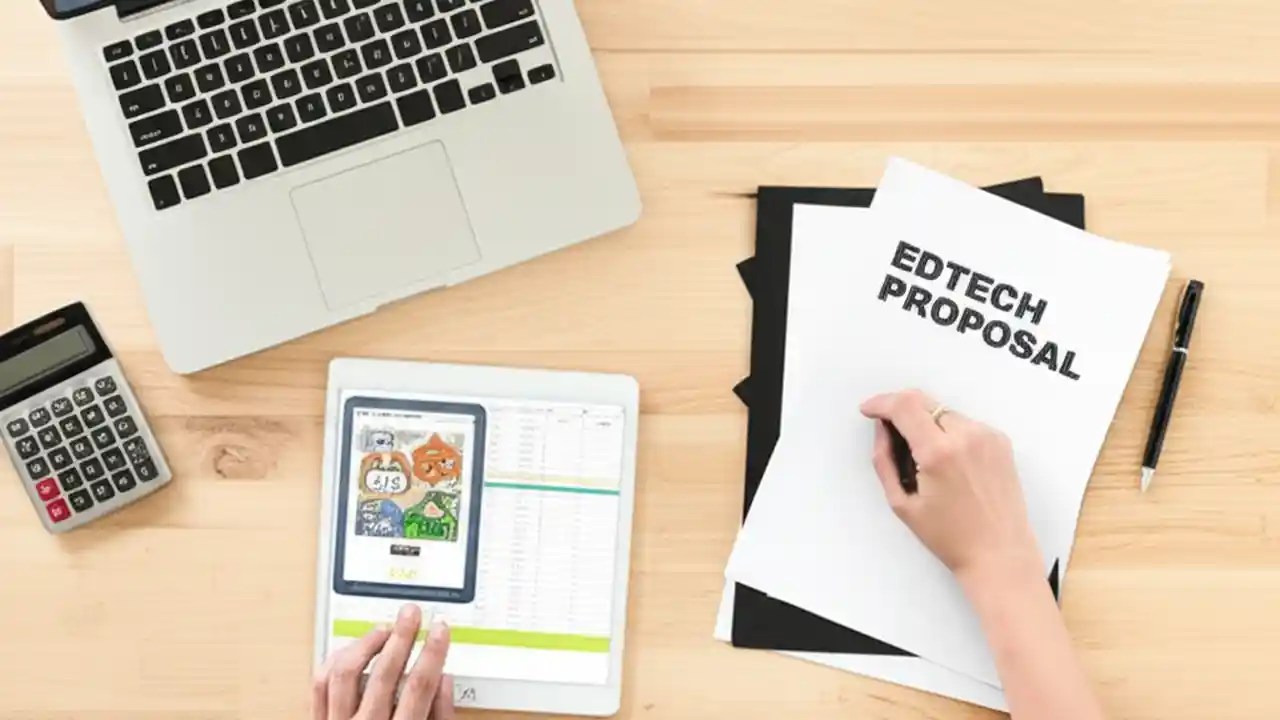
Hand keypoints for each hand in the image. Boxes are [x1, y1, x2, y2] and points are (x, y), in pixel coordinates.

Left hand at [313, 604, 454, 719]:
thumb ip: (440, 717)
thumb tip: (443, 681)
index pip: (419, 687)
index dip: (432, 653)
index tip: (439, 630)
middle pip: (383, 673)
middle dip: (401, 637)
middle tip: (411, 614)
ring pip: (346, 673)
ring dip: (367, 645)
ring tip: (383, 630)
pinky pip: (320, 685)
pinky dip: (335, 661)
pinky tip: (351, 650)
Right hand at [860, 389, 1042, 588]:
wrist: (999, 554)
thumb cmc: (951, 537)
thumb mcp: (902, 504)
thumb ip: (884, 460)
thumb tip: (881, 430)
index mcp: (939, 453)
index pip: (903, 405)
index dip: (880, 403)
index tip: (870, 410)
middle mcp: (967, 437)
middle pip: (923, 401)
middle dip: (900, 410)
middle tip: (891, 432)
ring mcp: (987, 437)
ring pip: (943, 412)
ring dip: (926, 423)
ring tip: (925, 459)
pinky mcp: (1000, 441)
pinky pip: (965, 424)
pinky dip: (949, 433)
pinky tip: (949, 463)